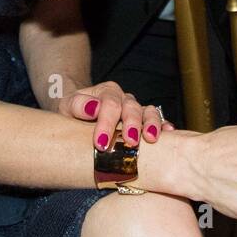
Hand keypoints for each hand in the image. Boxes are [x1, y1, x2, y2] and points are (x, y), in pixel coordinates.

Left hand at [59, 80, 173, 149]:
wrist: (78, 116)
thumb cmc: (73, 113)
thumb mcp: (67, 106)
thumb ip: (78, 104)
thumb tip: (93, 108)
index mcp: (107, 92)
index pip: (110, 104)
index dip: (107, 123)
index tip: (101, 143)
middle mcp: (124, 99)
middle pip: (132, 108)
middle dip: (132, 125)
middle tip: (130, 142)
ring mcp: (136, 110)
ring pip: (148, 112)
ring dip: (151, 124)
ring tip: (151, 138)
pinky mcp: (143, 122)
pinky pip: (158, 121)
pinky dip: (164, 125)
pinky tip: (169, 133)